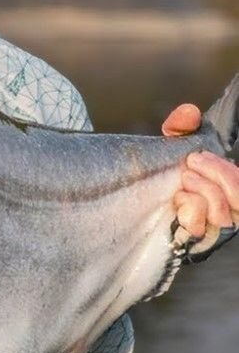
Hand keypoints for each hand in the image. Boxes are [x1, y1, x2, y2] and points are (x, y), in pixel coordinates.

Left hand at [163, 104, 238, 239]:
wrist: (126, 201)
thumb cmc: (158, 176)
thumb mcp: (169, 148)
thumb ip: (180, 128)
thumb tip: (189, 112)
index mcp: (224, 187)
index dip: (226, 171)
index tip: (197, 156)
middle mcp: (224, 209)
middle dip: (217, 174)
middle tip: (190, 164)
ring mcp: (211, 227)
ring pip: (224, 213)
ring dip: (205, 191)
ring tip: (183, 182)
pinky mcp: (193, 240)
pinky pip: (202, 226)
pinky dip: (192, 211)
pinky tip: (177, 203)